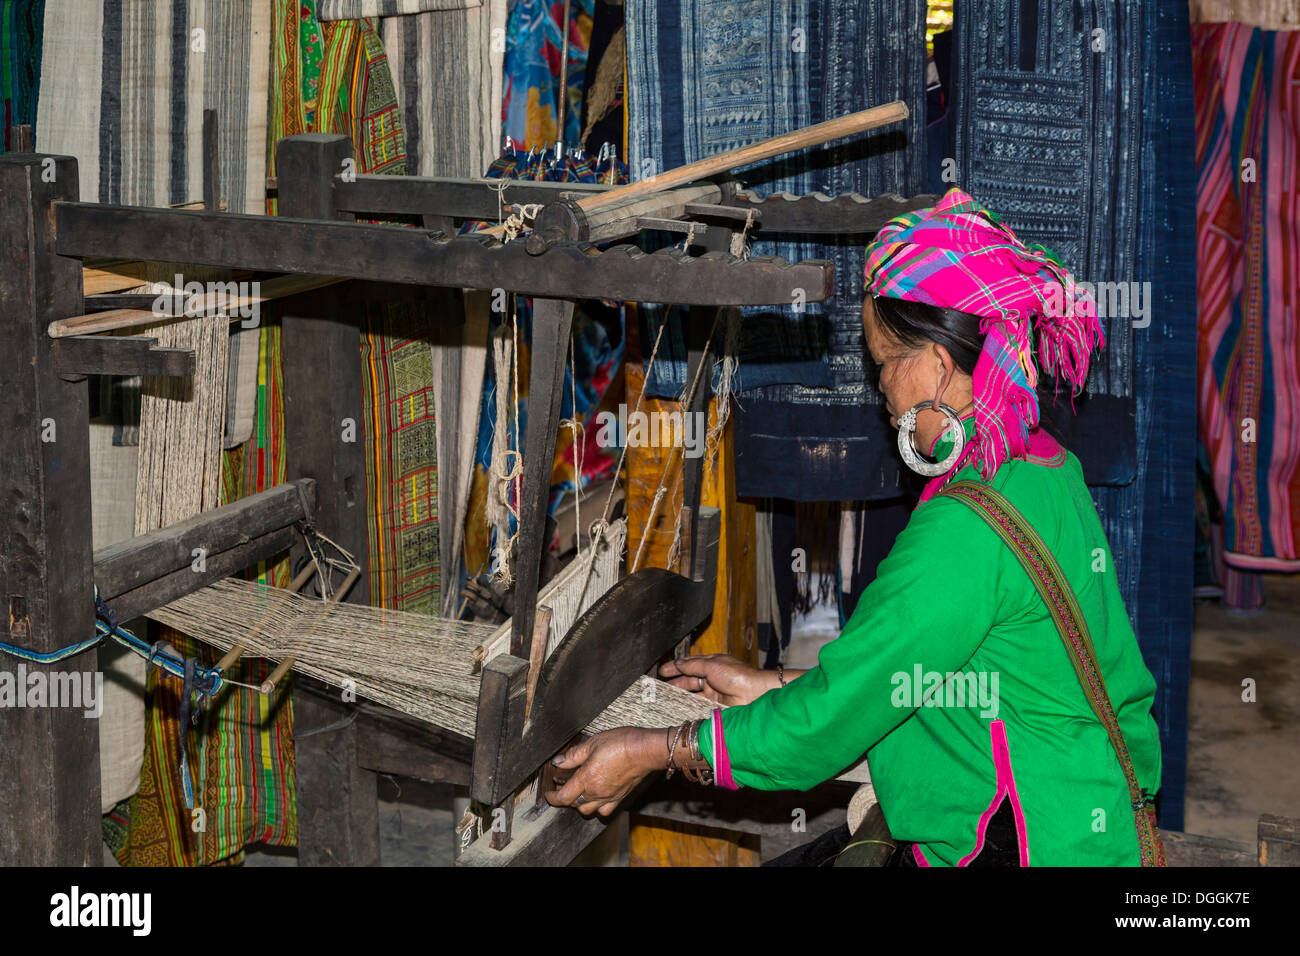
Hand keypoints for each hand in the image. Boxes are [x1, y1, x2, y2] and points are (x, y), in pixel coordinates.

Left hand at [544, 728, 660, 817]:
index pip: (563, 796)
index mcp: (586, 779)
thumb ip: (574, 755)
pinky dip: (597, 809)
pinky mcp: (620, 798)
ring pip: (588, 811)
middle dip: (565, 799)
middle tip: (562, 788)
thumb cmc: (620, 744)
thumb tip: (559, 762)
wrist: (645, 751)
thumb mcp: (592, 743)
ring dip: (579, 805)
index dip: (552, 797)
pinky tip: (596, 799)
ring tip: (578, 794)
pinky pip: (604, 811)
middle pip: (574, 804)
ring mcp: (609, 797)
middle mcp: (596, 792)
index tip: (548, 793)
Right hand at [658, 654, 778, 706]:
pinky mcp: (715, 705)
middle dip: (675, 682)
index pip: (690, 664)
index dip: (676, 666)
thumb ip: (693, 665)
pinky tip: (677, 707)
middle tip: (659, 686)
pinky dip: (687, 706)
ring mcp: (713, 692)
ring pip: (692, 693)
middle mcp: (712, 677)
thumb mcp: (712, 665)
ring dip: (679, 694)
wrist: (753, 694)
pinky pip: (698, 705)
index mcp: (712, 664)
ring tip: (664, 697)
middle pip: (689, 679)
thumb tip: (678, 662)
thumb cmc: (736, 675)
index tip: (662, 670)